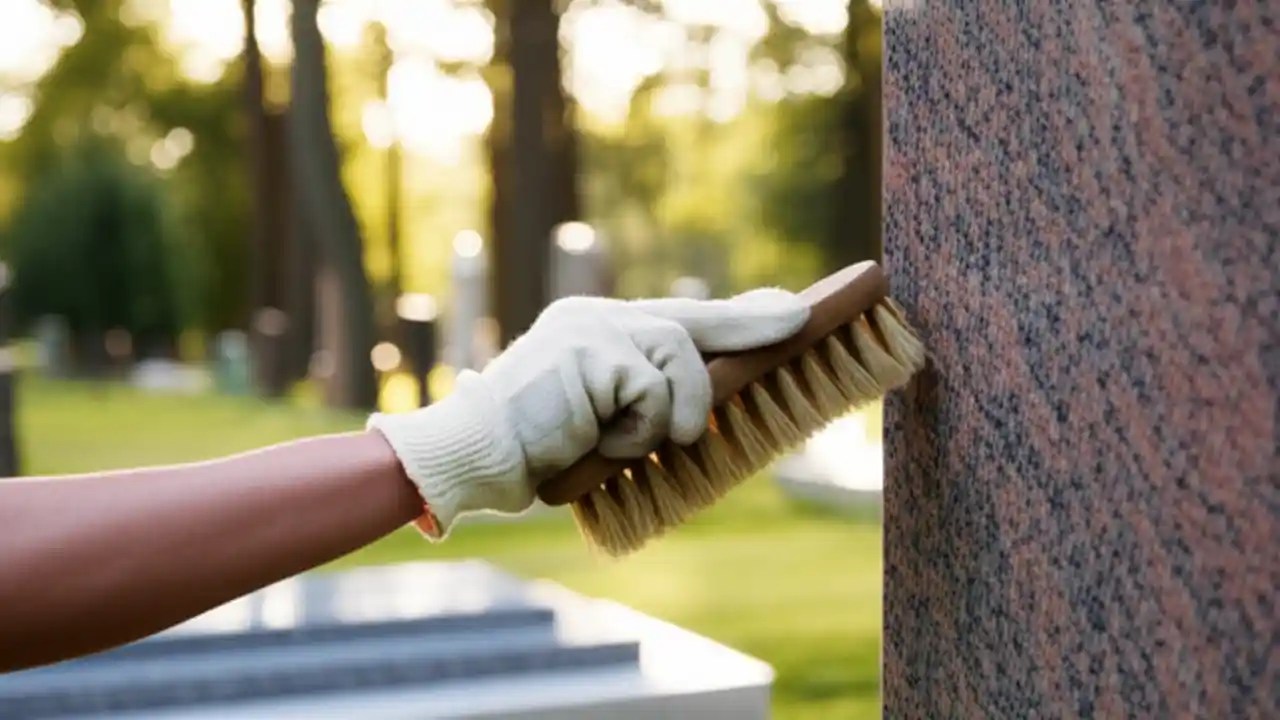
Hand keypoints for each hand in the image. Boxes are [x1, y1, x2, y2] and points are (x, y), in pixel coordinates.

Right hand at [369, 289, 807, 536]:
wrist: (473, 456)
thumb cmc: (533, 452)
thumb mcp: (600, 421)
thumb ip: (644, 402)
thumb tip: (708, 409)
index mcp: (593, 330)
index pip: (677, 320)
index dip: (733, 320)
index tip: (781, 313)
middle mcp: (594, 318)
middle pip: (690, 323)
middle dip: (748, 329)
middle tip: (796, 321)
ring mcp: (593, 329)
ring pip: (680, 361)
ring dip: (669, 418)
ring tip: (623, 444)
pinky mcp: (593, 350)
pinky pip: (654, 393)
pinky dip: (638, 431)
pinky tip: (596, 442)